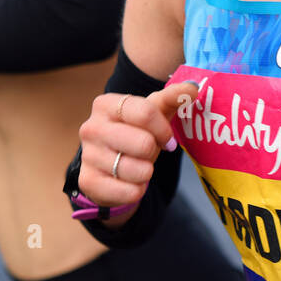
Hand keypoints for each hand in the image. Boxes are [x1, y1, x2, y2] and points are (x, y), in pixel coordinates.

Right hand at [77, 81, 198, 211]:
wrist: (108, 166)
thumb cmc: (134, 133)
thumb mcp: (153, 113)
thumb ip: (173, 98)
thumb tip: (193, 88)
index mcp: (106, 104)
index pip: (146, 113)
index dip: (163, 129)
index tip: (167, 137)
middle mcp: (91, 128)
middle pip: (144, 144)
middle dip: (154, 151)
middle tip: (148, 152)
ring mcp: (87, 156)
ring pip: (140, 170)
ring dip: (147, 172)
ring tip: (138, 166)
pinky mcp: (88, 182)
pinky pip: (131, 192)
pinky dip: (138, 190)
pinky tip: (129, 181)